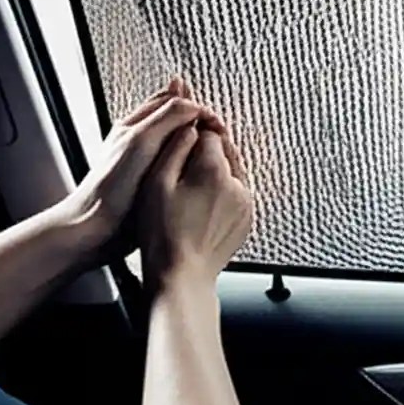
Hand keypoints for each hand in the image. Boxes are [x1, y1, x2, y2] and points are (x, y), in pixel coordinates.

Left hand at [51, 77, 222, 266]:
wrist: (97, 230)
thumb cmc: (113, 187)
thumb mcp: (144, 141)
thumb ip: (168, 116)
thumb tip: (194, 102)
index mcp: (135, 124)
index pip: (174, 102)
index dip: (199, 109)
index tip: (217, 126)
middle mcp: (141, 140)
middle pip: (179, 122)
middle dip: (201, 125)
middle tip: (221, 138)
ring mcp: (147, 163)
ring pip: (181, 145)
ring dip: (198, 146)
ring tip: (216, 154)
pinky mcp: (152, 185)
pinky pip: (179, 168)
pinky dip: (193, 166)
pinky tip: (202, 175)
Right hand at [137, 122, 252, 291]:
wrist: (182, 275)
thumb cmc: (163, 234)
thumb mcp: (156, 184)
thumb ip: (174, 149)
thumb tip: (188, 129)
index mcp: (214, 171)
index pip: (210, 134)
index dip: (193, 134)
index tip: (181, 143)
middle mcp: (237, 184)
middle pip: (225, 150)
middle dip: (207, 152)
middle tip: (184, 165)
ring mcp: (245, 202)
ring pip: (233, 172)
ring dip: (216, 171)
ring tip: (191, 188)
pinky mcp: (247, 218)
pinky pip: (237, 193)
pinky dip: (223, 192)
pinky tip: (202, 205)